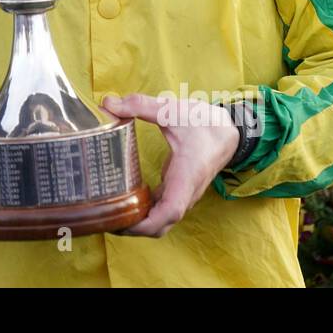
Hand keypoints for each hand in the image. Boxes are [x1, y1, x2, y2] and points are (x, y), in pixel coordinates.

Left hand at [102, 93, 238, 237]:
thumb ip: (140, 106)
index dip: (146, 223)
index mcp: (186, 177)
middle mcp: (185, 192)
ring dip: (138, 223)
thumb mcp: (172, 110)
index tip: (123, 223)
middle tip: (105, 219)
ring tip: (109, 214)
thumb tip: (108, 103)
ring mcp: (183, 194)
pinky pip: (161, 210)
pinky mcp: (178, 190)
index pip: (170, 213)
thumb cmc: (204, 123)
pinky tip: (125, 201)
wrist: (228, 130)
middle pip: (161, 225)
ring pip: (161, 221)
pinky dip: (144, 212)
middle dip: (134, 228)